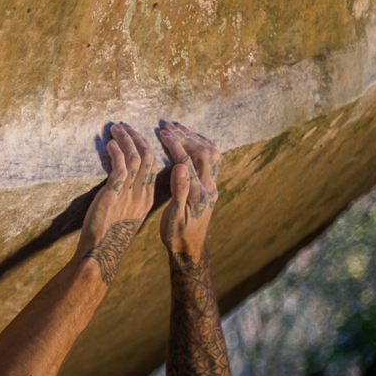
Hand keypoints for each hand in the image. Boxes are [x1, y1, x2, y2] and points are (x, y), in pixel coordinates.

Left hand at [78, 123, 156, 285]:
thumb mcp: (125, 214)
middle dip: (137, 138)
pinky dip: (116, 152)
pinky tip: (110, 144)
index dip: (145, 146)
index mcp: (146, 198)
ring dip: (125, 140)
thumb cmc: (108, 235)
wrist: (102, 252)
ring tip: (116, 128)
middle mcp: (141, 194)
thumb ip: (126, 197)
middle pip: (148, 157)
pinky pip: (120, 168)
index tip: (135, 134)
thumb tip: (119, 182)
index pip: (153, 165)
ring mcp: (129, 195)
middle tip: (125, 125)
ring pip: (135, 159)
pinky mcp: (114, 195)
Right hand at [157, 120, 220, 258]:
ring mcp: (212, 186)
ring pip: (211, 154)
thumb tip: (179, 166)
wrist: (190, 248)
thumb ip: (179, 190)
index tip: (162, 132)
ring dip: (196, 138)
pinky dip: (203, 146)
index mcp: (198, 193)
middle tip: (169, 126)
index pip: (188, 161)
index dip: (175, 145)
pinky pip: (213, 160)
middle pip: (202, 153)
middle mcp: (209, 187)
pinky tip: (193, 140)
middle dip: (185, 137)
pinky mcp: (211, 187)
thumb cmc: (177, 235)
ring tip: (180, 128)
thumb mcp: (174, 216)